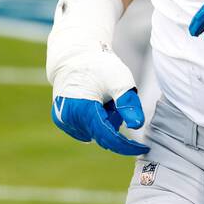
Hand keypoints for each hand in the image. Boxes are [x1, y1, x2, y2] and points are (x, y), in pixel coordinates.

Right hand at [48, 11, 146, 155]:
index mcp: (83, 109)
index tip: (143, 148)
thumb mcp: (120, 81)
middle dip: (113, 121)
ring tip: (102, 98)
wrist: (74, 56)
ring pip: (94, 132)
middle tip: (114, 100)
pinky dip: (94, 120)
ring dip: (104, 121)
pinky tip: (93, 101)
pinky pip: (85, 128)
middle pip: (102, 134)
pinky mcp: (61, 120)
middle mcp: (69, 118)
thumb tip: (137, 126)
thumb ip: (129, 104)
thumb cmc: (100, 66)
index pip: (108, 136)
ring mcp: (63, 120)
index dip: (126, 145)